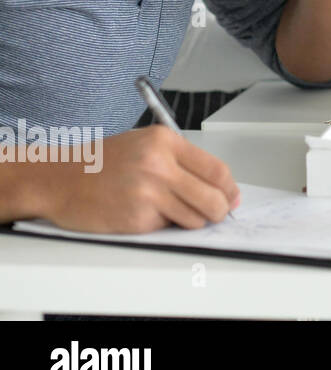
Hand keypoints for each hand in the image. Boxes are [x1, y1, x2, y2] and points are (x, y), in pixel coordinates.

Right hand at [39, 126, 238, 232]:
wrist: (59, 179)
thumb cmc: (103, 162)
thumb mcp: (145, 144)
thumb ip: (183, 161)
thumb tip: (221, 187)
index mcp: (165, 142)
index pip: (216, 170)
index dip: (230, 189)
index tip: (232, 197)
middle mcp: (159, 165)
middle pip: (212, 198)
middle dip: (220, 210)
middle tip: (217, 213)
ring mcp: (148, 193)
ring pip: (194, 218)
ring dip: (191, 220)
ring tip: (171, 211)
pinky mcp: (136, 218)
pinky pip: (167, 227)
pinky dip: (162, 225)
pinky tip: (144, 213)